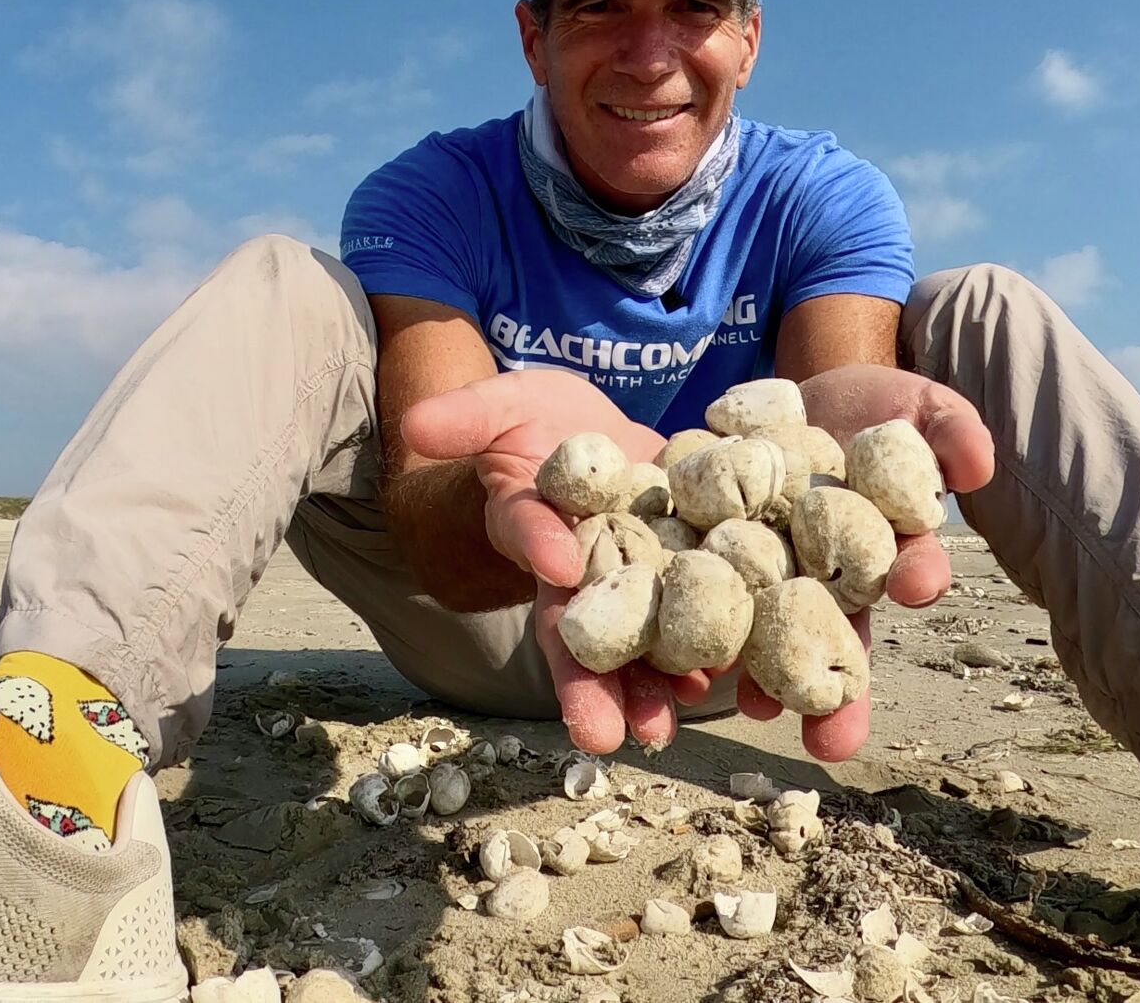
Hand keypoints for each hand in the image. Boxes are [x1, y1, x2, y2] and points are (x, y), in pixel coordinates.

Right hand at [401, 370, 675, 752]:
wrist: (596, 434)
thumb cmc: (538, 423)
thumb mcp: (501, 405)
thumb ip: (465, 416)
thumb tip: (414, 426)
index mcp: (530, 523)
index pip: (528, 534)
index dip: (539, 544)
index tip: (556, 563)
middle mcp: (577, 565)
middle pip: (579, 628)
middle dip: (588, 681)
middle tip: (598, 735)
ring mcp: (631, 575)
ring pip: (634, 641)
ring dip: (648, 687)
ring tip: (658, 730)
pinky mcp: (681, 566)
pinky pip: (693, 615)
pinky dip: (707, 650)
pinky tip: (724, 680)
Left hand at [726, 363, 996, 760]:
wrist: (796, 397)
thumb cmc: (874, 411)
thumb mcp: (919, 407)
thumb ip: (950, 431)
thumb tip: (977, 464)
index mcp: (888, 550)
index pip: (908, 565)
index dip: (914, 573)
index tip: (915, 582)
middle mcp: (831, 579)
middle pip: (837, 636)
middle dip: (836, 692)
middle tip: (834, 739)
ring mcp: (770, 574)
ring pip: (768, 636)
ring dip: (761, 680)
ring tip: (756, 712)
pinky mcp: (710, 557)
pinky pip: (700, 600)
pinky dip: (689, 634)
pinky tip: (682, 666)